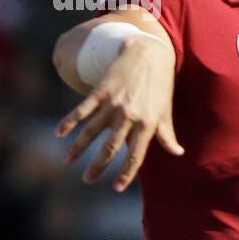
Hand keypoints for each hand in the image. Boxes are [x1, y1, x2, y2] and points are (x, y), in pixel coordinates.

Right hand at [56, 33, 183, 191]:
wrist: (148, 52)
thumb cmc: (160, 84)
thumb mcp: (165, 110)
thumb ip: (167, 134)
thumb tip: (178, 153)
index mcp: (147, 123)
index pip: (136, 154)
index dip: (126, 173)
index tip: (117, 187)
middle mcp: (129, 116)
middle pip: (110, 147)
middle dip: (98, 166)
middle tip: (88, 180)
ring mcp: (113, 103)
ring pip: (92, 131)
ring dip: (79, 147)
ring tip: (68, 161)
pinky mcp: (101, 91)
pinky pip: (83, 110)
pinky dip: (70, 121)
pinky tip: (60, 133)